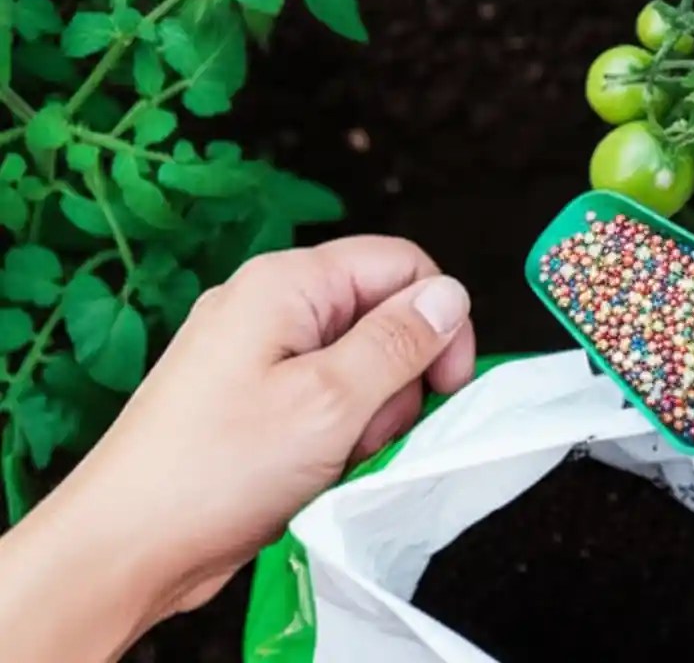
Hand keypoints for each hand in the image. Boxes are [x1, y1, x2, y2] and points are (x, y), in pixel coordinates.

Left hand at [0, 236, 475, 661]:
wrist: (126, 546)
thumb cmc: (216, 470)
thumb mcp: (330, 402)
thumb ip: (398, 342)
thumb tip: (450, 296)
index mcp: (287, 283)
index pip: (401, 264)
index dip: (439, 319)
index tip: (448, 384)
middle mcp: (271, 306)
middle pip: (384, 315)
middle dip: (399, 378)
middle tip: (373, 431)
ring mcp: (259, 354)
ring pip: (361, 366)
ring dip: (369, 416)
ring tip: (334, 458)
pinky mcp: (255, 399)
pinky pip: (328, 400)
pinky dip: (340, 435)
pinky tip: (318, 470)